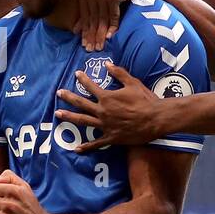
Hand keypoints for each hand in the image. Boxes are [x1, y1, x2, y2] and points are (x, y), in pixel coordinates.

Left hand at [55, 64, 171, 151]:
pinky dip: (86, 147)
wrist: (156, 119)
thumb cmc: (145, 100)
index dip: (83, 79)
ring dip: (70, 117)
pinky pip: (96, 143)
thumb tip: (107, 64)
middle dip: (68, 97)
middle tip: (59, 93)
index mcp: (107, 98)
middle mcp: (102, 112)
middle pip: (81, 103)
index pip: (90, 86)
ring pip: (83, 121)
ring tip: (58, 114)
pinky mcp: (111, 138)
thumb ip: (119, 73)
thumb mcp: (133, 83)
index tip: (76, 74)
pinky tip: (77, 149)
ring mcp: (105, 126)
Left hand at [73, 0, 146, 50]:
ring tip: (100, 47)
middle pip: (91, 18)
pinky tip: (109, 37)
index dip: (84, 32)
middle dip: (91, 36)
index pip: (84, 15)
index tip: (84, 45)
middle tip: (91, 50)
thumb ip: (86, 9)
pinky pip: (112, 15)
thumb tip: (75, 30)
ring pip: (101, 19)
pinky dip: (112, 27)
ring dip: (100, 35)